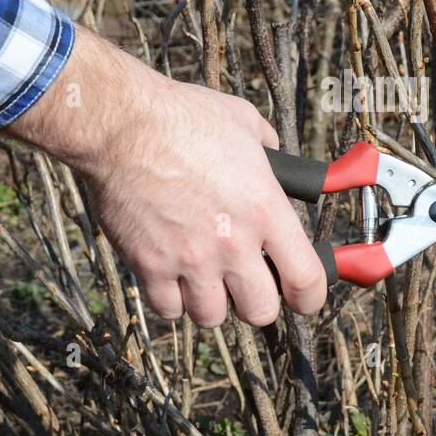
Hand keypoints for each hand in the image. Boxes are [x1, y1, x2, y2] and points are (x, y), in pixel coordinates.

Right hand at [6, 25, 326, 326]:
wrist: (124, 126)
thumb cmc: (184, 118)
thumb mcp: (246, 124)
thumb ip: (271, 153)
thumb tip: (279, 163)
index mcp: (266, 210)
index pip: (306, 280)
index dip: (310, 296)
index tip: (304, 296)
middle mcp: (232, 243)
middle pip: (260, 311)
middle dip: (257, 300)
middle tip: (247, 282)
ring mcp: (189, 259)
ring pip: (212, 317)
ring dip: (212, 301)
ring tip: (205, 276)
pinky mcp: (149, 266)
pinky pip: (168, 310)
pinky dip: (171, 300)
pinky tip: (172, 276)